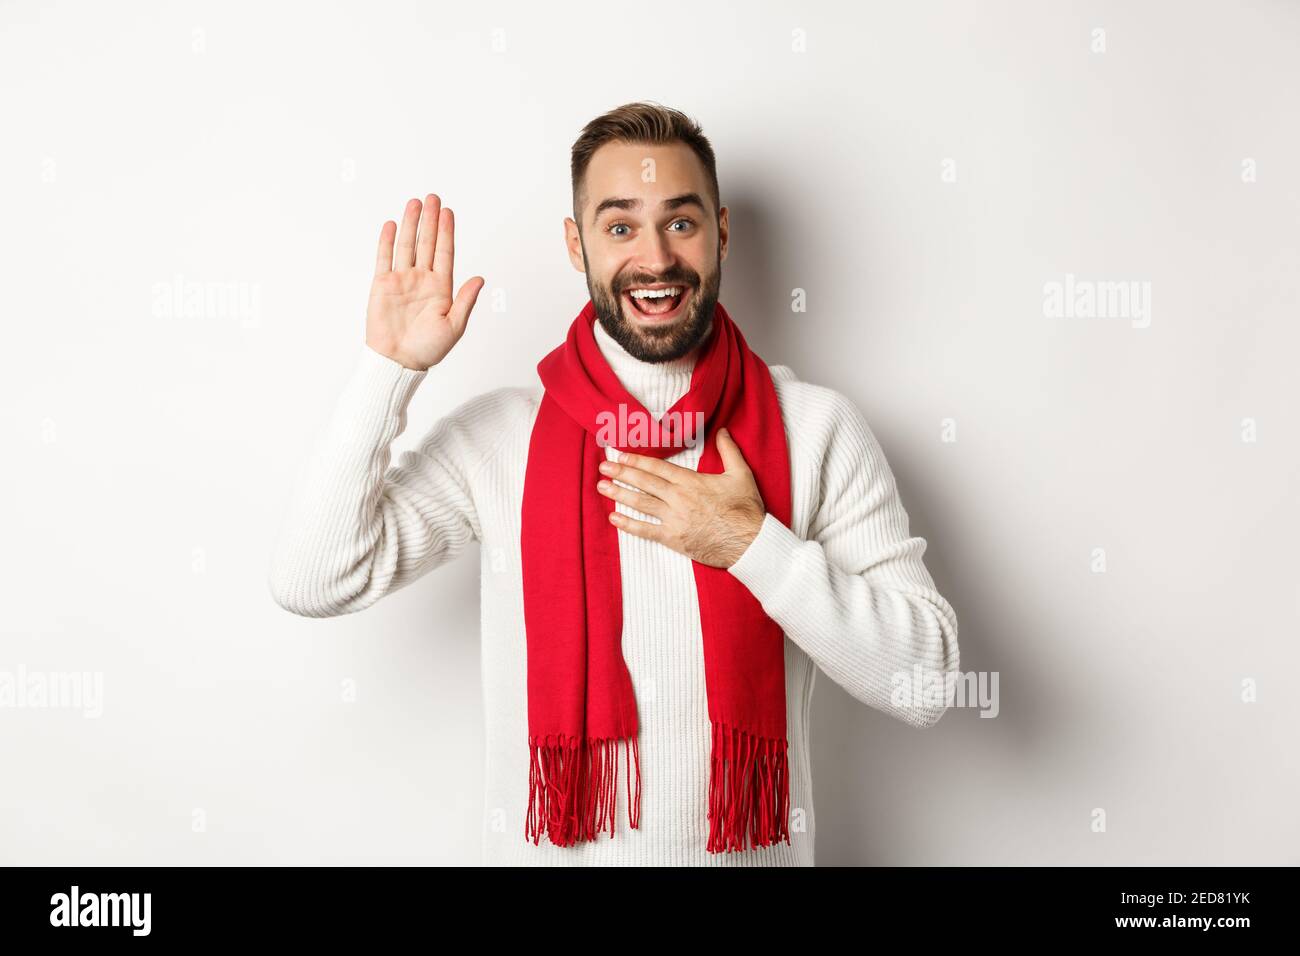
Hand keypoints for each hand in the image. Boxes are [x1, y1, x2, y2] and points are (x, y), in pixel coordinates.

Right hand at [366, 194, 484, 370]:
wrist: (398, 361)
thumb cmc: (427, 349)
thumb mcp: (454, 326)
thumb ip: (465, 300)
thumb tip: (480, 279)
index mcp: (441, 288)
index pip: (444, 253)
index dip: (447, 232)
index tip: (449, 213)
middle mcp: (422, 280)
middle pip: (427, 243)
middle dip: (430, 220)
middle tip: (433, 198)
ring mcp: (402, 280)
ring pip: (407, 245)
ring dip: (411, 224)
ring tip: (415, 203)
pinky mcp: (382, 285)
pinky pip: (385, 258)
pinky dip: (388, 241)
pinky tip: (393, 224)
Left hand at [595, 428, 765, 568]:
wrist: (750, 543)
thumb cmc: (746, 510)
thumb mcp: (741, 475)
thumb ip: (729, 451)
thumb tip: (723, 431)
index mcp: (691, 482)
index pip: (657, 468)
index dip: (637, 461)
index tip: (621, 456)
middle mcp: (678, 498)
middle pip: (644, 483)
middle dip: (621, 473)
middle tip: (603, 467)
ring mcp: (674, 519)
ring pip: (641, 504)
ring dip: (619, 495)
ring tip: (602, 488)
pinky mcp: (674, 539)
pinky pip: (646, 531)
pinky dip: (628, 525)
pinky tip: (614, 518)